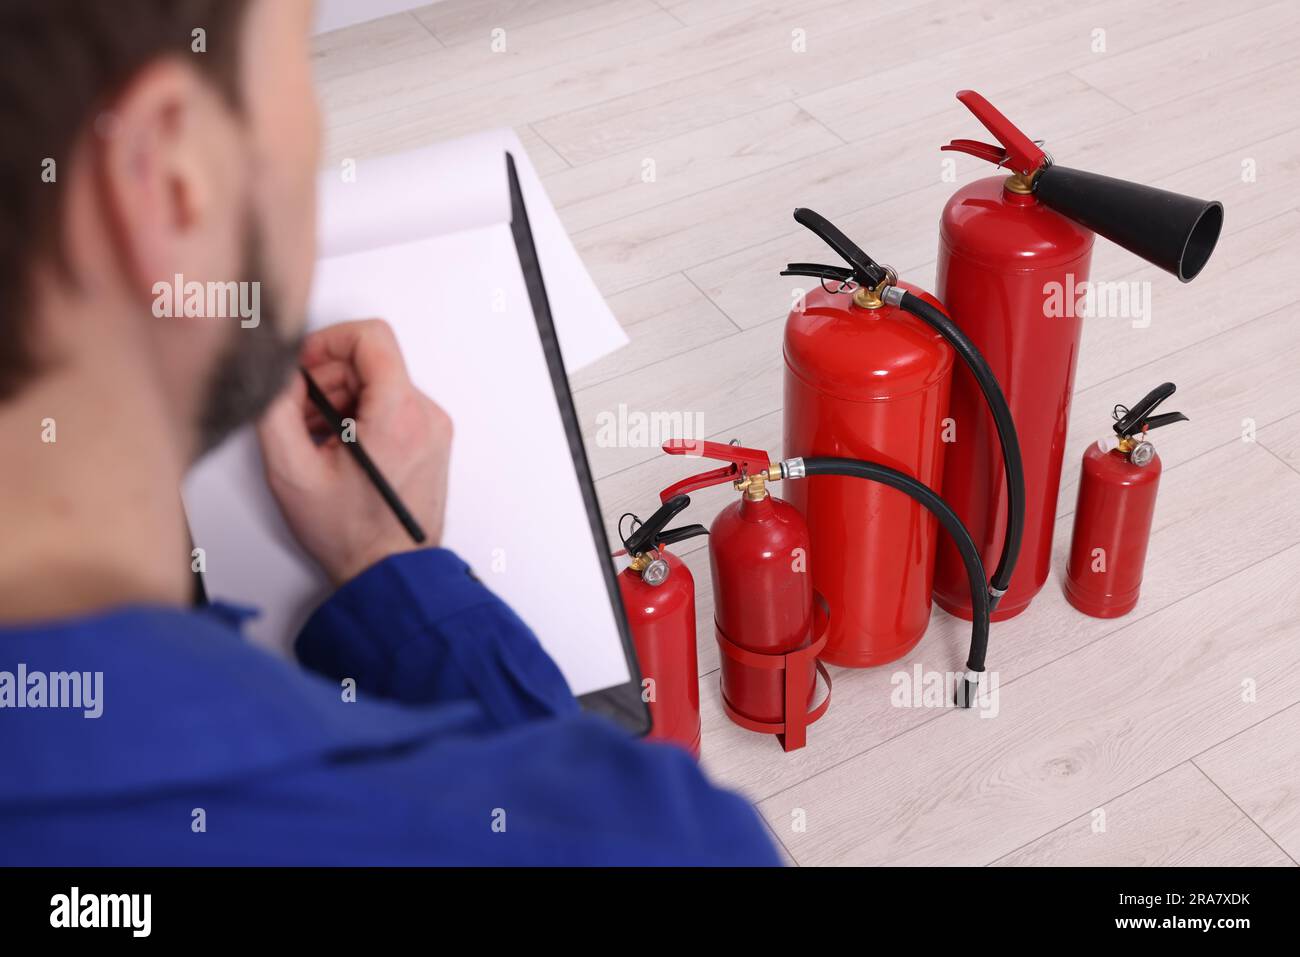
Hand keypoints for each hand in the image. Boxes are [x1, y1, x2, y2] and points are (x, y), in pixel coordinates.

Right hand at [257, 319, 451, 584]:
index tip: (304, 367)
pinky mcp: (432, 440)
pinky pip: (392, 406)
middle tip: (302, 419)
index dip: (328, 342)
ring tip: (318, 443)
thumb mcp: (291, 470)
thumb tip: (276, 370)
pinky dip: (361, 417)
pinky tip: (339, 451)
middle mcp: (425, 416)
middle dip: (328, 382)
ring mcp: (433, 428)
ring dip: (341, 402)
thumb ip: (274, 408)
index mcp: (398, 416)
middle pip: (371, 362)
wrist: (389, 573)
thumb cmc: (349, 534)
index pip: (371, 336)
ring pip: (379, 384)